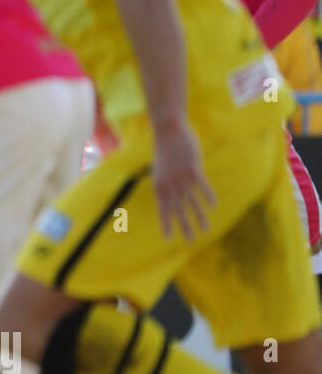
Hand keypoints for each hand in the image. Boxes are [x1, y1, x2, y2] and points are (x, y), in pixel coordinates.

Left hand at [152, 119, 215, 239]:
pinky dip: (208, 196)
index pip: (163, 209)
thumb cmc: (164, 150)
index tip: (168, 238)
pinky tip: (214, 207)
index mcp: (159, 186)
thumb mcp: (160, 169)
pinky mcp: (194, 169)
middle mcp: (170, 185)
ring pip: (192, 202)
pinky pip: (203, 186)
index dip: (166, 224)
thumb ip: (164, 184)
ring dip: (200, 216)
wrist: (168, 132)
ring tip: (205, 230)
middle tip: (190, 241)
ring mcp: (182, 178)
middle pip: (178, 210)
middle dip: (184, 226)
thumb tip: (166, 194)